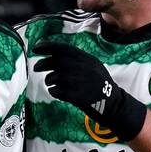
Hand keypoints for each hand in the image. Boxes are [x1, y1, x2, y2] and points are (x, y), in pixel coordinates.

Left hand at [32, 41, 146, 140]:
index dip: (48, 47)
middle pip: (57, 62)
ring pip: (55, 77)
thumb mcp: (93, 66)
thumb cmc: (100, 85)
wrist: (114, 104)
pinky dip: (53, 92)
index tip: (36, 48)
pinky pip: (57, 91)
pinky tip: (57, 93)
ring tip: (51, 83)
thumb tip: (54, 55)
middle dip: (43, 63)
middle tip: (36, 67)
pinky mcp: (78, 97)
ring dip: (49, 80)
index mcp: (87, 59)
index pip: (63, 49)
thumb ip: (77, 60)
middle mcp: (84, 69)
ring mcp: (81, 83)